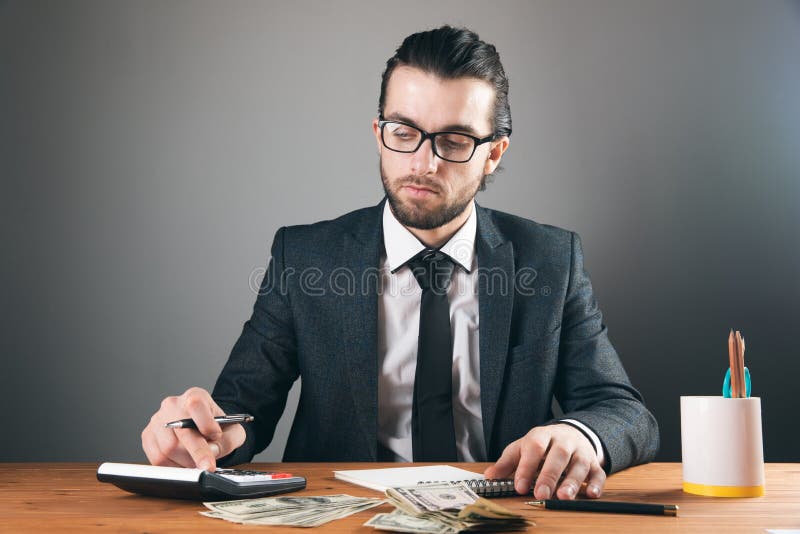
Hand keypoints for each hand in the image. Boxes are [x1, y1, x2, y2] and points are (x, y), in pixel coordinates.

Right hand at [141, 387, 245, 470]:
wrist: (203, 428)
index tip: (216, 436)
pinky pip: (156, 458)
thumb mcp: (233, 430)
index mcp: (195, 396)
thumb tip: (212, 450)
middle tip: (207, 466)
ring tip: (197, 462)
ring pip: (167, 448)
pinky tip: (183, 464)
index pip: (196, 404)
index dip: (206, 422)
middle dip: (196, 452)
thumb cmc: (217, 428)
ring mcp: (157, 420)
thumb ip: (228, 440)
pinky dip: (173, 467)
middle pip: (180, 431)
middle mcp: (173, 405)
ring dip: (185, 462)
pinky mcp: (148, 436)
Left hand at [484, 423, 605, 499]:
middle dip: (549, 475)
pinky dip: (596, 484)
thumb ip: (507, 462)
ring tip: (563, 496)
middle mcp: (564, 441)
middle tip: (541, 494)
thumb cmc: (542, 444)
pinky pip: (598, 473)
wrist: (571, 433)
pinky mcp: (595, 463)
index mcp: (543, 435)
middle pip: (558, 455)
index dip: (527, 466)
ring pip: (580, 464)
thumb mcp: (522, 448)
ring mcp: (581, 452)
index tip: (519, 486)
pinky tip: (591, 494)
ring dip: (573, 481)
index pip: (534, 447)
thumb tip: (489, 476)